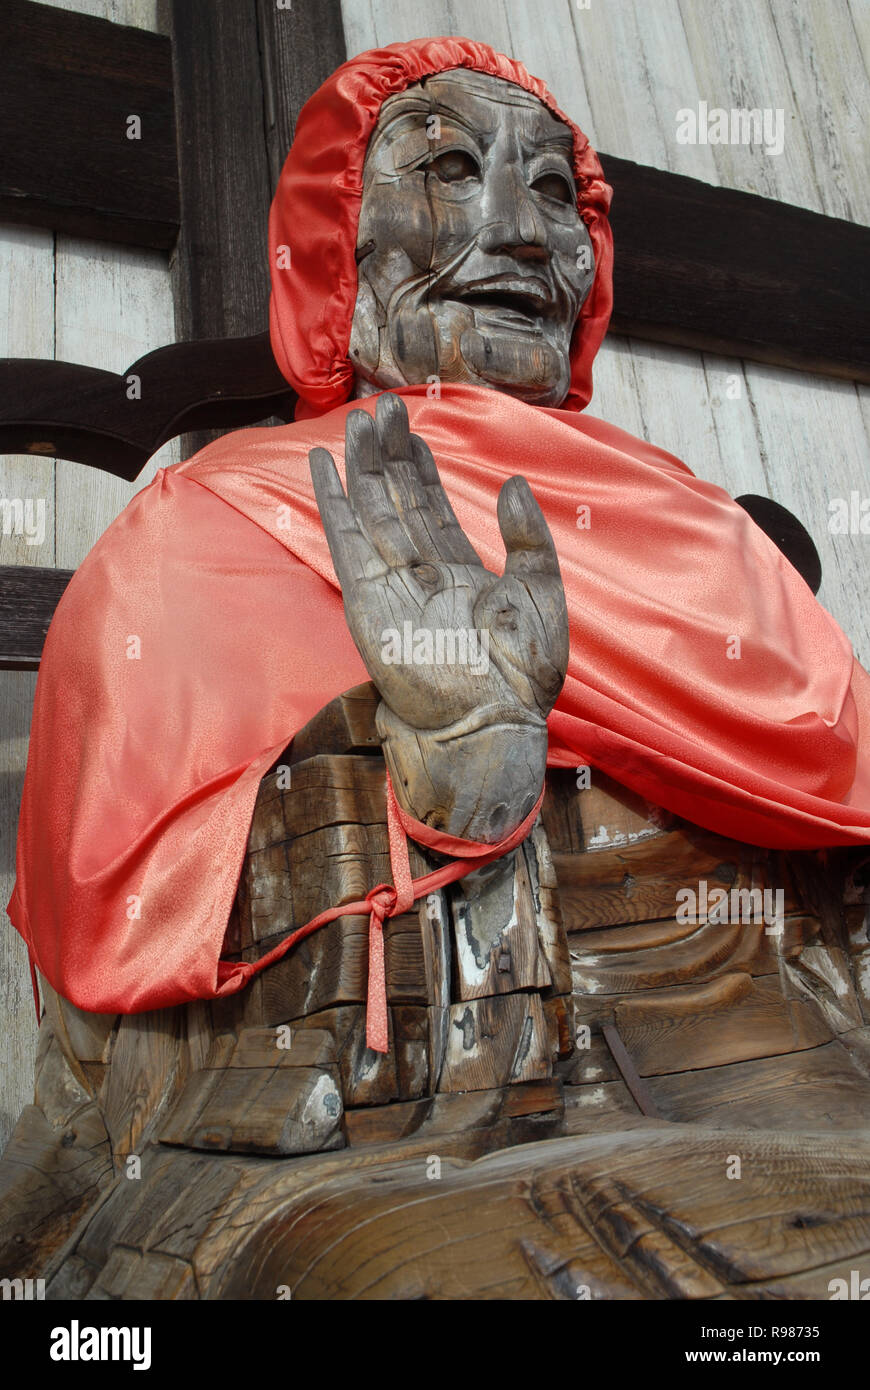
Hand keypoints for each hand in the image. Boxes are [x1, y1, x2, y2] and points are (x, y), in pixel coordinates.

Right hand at [309, 393, 568, 735]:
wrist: (486, 729)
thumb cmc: (522, 677)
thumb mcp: (542, 595)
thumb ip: (528, 538)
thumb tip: (514, 483)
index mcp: (462, 574)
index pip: (433, 508)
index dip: (421, 468)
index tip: (410, 429)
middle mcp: (422, 574)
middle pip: (397, 501)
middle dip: (388, 455)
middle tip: (380, 409)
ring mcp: (391, 585)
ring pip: (370, 511)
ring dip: (361, 466)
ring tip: (355, 422)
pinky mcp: (366, 601)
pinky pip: (344, 541)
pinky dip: (331, 502)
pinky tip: (323, 467)